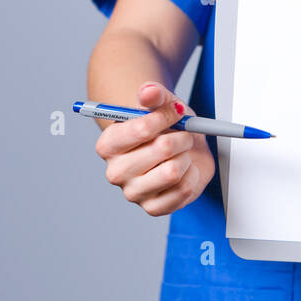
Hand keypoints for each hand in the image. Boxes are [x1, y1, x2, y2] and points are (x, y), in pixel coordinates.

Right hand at [95, 80, 214, 215]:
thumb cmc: (163, 126)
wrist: (177, 147)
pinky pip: (183, 190)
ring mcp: (133, 193)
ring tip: (182, 152)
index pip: (141, 129)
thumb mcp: (160, 104)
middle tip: (183, 134)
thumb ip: (153, 95)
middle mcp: (115, 172)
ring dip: (186, 156)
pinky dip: (192, 176)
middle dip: (181, 137)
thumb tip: (148, 91)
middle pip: (162, 149)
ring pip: (173, 171)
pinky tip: (185, 170)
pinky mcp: (153, 208)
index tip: (177, 110)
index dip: (165, 117)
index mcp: (108, 144)